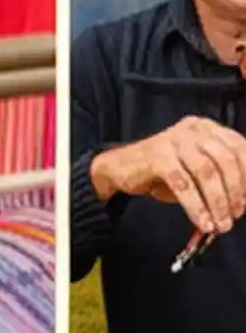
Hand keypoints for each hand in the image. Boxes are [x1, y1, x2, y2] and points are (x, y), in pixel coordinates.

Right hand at [91, 115, 245, 233]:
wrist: (120, 167)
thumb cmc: (165, 170)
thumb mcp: (199, 169)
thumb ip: (223, 177)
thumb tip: (244, 202)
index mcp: (208, 129)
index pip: (240, 149)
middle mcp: (193, 130)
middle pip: (225, 161)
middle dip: (235, 193)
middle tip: (234, 217)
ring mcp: (173, 140)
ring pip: (206, 172)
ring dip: (217, 203)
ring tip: (220, 224)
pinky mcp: (156, 156)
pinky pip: (182, 183)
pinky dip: (196, 206)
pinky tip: (202, 221)